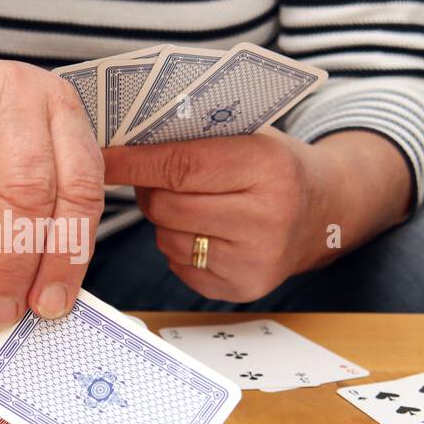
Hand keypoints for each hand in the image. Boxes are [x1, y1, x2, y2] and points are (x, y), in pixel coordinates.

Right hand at [0, 58, 103, 325]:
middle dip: (14, 266)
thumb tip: (54, 296)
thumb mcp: (22, 157)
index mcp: (56, 105)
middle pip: (26, 193)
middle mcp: (11, 90)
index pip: (79, 187)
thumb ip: (48, 211)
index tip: (52, 303)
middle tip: (2, 309)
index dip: (67, 254)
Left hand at [102, 129, 406, 302]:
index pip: (179, 165)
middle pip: (167, 205)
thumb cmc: (276, 165)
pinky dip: (179, 244)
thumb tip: (120, 141)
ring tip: (193, 201)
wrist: (324, 211)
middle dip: (148, 188)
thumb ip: (194, 135)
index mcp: (269, 168)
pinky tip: (205, 230)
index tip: (99, 155)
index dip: (132, 162)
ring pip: (168, 236)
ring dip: (165, 218)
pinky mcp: (242, 289)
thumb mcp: (250, 135)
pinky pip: (179, 264)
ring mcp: (254, 261)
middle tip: (152, 175)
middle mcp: (266, 219)